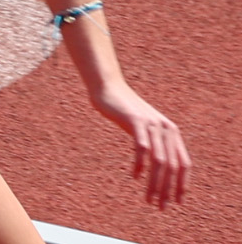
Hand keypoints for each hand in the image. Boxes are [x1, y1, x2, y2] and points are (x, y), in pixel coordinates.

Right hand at [91, 80, 189, 207]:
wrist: (108, 87)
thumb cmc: (125, 110)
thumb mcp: (145, 128)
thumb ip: (155, 143)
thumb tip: (162, 167)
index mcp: (172, 132)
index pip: (184, 164)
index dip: (181, 185)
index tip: (175, 202)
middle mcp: (166, 128)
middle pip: (172, 167)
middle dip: (167, 189)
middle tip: (159, 206)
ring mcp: (151, 124)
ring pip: (159, 161)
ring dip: (155, 183)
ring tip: (148, 198)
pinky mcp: (136, 121)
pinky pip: (142, 148)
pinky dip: (140, 165)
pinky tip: (135, 176)